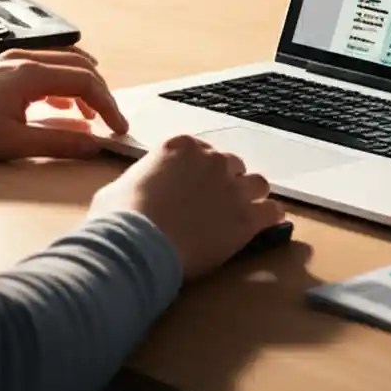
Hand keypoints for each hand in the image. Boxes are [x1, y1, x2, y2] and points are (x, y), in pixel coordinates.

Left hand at [0, 48, 128, 159]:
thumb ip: (58, 142)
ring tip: (90, 113)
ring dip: (83, 84)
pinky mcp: (2, 67)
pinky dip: (63, 83)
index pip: (87, 81)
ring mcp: (12, 60)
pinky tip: (60, 104)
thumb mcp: (13, 142)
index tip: (117, 127)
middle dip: (101, 92)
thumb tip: (93, 145)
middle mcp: (25, 59)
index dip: (108, 105)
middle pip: (80, 65)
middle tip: (110, 119)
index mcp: (31, 73)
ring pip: (63, 62)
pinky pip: (45, 67)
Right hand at [89, 135, 283, 279]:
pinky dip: (270, 217)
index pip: (202, 151)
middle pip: (232, 165)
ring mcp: (233, 187)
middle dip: (225, 182)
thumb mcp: (118, 188)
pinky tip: (265, 225)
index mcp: (181, 146)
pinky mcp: (247, 217)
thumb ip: (139, 181)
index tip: (196, 186)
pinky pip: (272, 210)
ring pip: (257, 183)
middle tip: (215, 204)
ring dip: (250, 196)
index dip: (200, 171)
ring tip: (241, 213)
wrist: (138, 244)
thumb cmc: (119, 218)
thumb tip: (137, 190)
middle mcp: (212, 160)